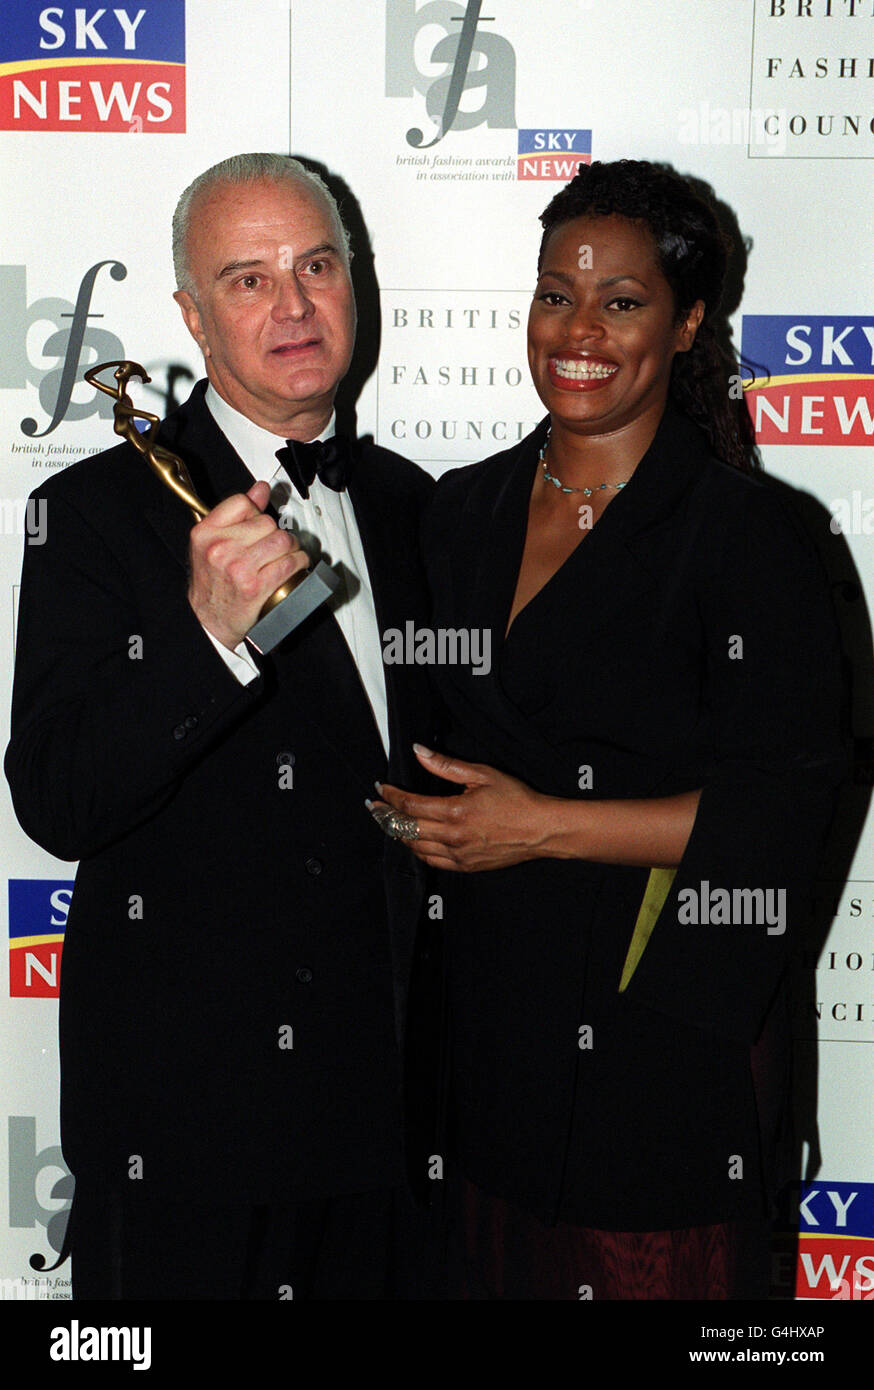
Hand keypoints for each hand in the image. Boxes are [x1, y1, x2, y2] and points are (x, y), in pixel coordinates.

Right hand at [187, 481, 308, 648]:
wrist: (207, 622)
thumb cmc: (210, 584)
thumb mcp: (210, 544)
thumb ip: (234, 515)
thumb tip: (260, 489)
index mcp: (205, 533)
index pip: (242, 502)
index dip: (256, 511)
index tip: (260, 520)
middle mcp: (220, 548)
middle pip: (267, 522)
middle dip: (276, 533)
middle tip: (275, 546)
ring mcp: (238, 567)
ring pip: (282, 540)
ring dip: (292, 548)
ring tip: (286, 555)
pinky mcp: (255, 586)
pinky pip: (289, 563)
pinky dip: (298, 564)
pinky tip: (295, 567)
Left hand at [371, 744, 550, 871]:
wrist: (541, 829)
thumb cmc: (517, 799)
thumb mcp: (482, 774)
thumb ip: (446, 765)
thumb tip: (420, 753)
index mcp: (455, 812)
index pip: (410, 805)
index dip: (391, 796)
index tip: (381, 789)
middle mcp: (452, 836)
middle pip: (406, 828)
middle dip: (386, 816)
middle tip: (374, 807)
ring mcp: (458, 855)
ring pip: (415, 847)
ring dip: (399, 834)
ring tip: (390, 822)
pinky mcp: (466, 866)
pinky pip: (432, 861)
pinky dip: (418, 850)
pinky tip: (414, 841)